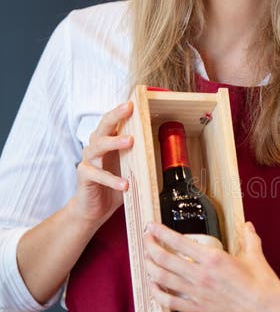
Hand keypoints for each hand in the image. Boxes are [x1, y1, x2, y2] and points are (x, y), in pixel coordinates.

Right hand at [72, 101, 133, 227]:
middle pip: (102, 127)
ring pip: (97, 146)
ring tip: (130, 141)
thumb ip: (140, 157)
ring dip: (114, 142)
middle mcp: (95, 148)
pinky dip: (111, 178)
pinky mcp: (84, 176)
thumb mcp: (130, 169)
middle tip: (128, 109)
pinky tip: (124, 183)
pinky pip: (97, 174)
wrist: (94, 208)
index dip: (120, 111)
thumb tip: (164, 148)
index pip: (112, 122)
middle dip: (115, 116)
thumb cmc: (113, 186)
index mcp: (107, 143)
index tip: (132, 102)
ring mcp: (88, 161)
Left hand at [143, 221, 279, 311]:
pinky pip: (171, 303)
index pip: (178, 241)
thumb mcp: (256, 257)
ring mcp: (198, 295)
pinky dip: (158, 294)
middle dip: (150, 247)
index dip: (160, 232)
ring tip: (145, 260)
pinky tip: (153, 288)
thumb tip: (247, 226)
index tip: (151, 227)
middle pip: (164, 259)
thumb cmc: (265, 287)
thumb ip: (249, 239)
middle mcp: (201, 276)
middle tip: (145, 240)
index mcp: (214, 259)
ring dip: (150, 268)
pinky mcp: (200, 311)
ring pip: (163, 280)